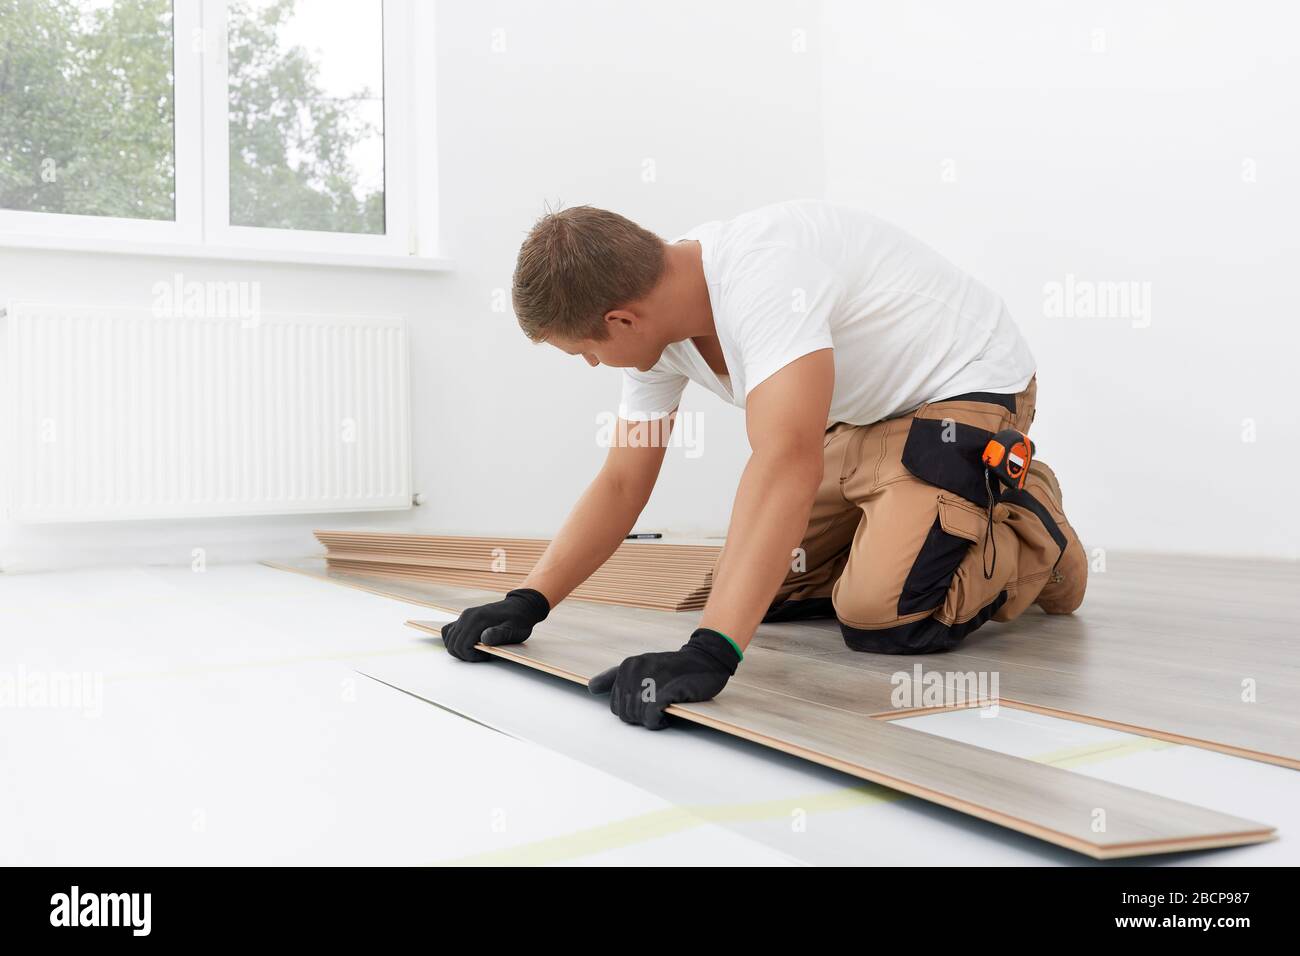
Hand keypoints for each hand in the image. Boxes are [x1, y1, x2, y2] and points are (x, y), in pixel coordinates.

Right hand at [439, 589, 549, 661]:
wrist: (520, 607)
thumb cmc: (518, 621)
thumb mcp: (513, 630)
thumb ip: (499, 634)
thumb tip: (484, 638)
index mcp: (477, 620)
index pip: (461, 646)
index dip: (471, 656)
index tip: (486, 655)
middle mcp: (467, 616)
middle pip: (452, 644)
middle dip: (464, 655)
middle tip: (482, 654)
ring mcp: (465, 616)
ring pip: (449, 638)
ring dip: (459, 648)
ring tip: (477, 649)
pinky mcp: (465, 617)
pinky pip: (451, 631)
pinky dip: (455, 640)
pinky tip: (470, 643)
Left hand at [587, 628, 740, 728]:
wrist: (705, 660)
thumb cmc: (673, 668)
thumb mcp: (641, 666)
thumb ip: (614, 677)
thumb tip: (591, 688)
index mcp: (627, 666)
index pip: (615, 706)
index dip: (631, 712)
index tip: (647, 704)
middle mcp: (635, 671)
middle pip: (626, 714)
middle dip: (641, 718)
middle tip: (658, 708)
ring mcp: (651, 679)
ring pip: (639, 717)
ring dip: (652, 720)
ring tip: (665, 709)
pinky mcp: (667, 690)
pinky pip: (652, 716)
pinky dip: (658, 721)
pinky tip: (668, 715)